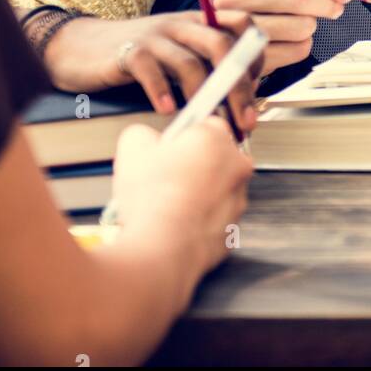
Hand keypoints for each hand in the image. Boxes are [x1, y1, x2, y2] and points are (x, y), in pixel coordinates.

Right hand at [43, 12, 260, 127]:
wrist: (80, 47)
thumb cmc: (137, 57)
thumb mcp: (178, 53)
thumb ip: (207, 65)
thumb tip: (242, 98)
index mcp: (198, 22)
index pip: (240, 25)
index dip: (254, 56)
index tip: (256, 90)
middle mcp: (180, 25)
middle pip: (221, 46)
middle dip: (239, 86)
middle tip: (244, 121)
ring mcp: (154, 37)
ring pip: (189, 62)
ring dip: (206, 97)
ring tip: (212, 124)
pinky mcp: (127, 52)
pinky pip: (150, 70)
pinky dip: (162, 92)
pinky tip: (169, 111)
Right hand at [110, 120, 252, 275]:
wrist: (163, 248)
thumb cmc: (153, 200)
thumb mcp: (132, 148)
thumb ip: (143, 133)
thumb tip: (145, 138)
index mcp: (216, 139)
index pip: (207, 122)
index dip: (183, 134)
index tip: (171, 143)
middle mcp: (236, 167)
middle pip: (215, 155)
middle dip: (192, 162)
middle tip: (164, 173)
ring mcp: (238, 199)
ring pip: (216, 187)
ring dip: (197, 190)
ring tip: (166, 201)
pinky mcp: (233, 228)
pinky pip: (215, 215)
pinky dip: (199, 217)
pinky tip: (175, 220)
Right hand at [213, 0, 370, 75]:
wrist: (240, 33)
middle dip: (327, 5)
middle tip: (334, 9)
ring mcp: (234, 25)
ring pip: (300, 25)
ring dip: (312, 26)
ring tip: (301, 22)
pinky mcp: (245, 54)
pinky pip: (296, 50)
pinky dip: (303, 45)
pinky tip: (289, 39)